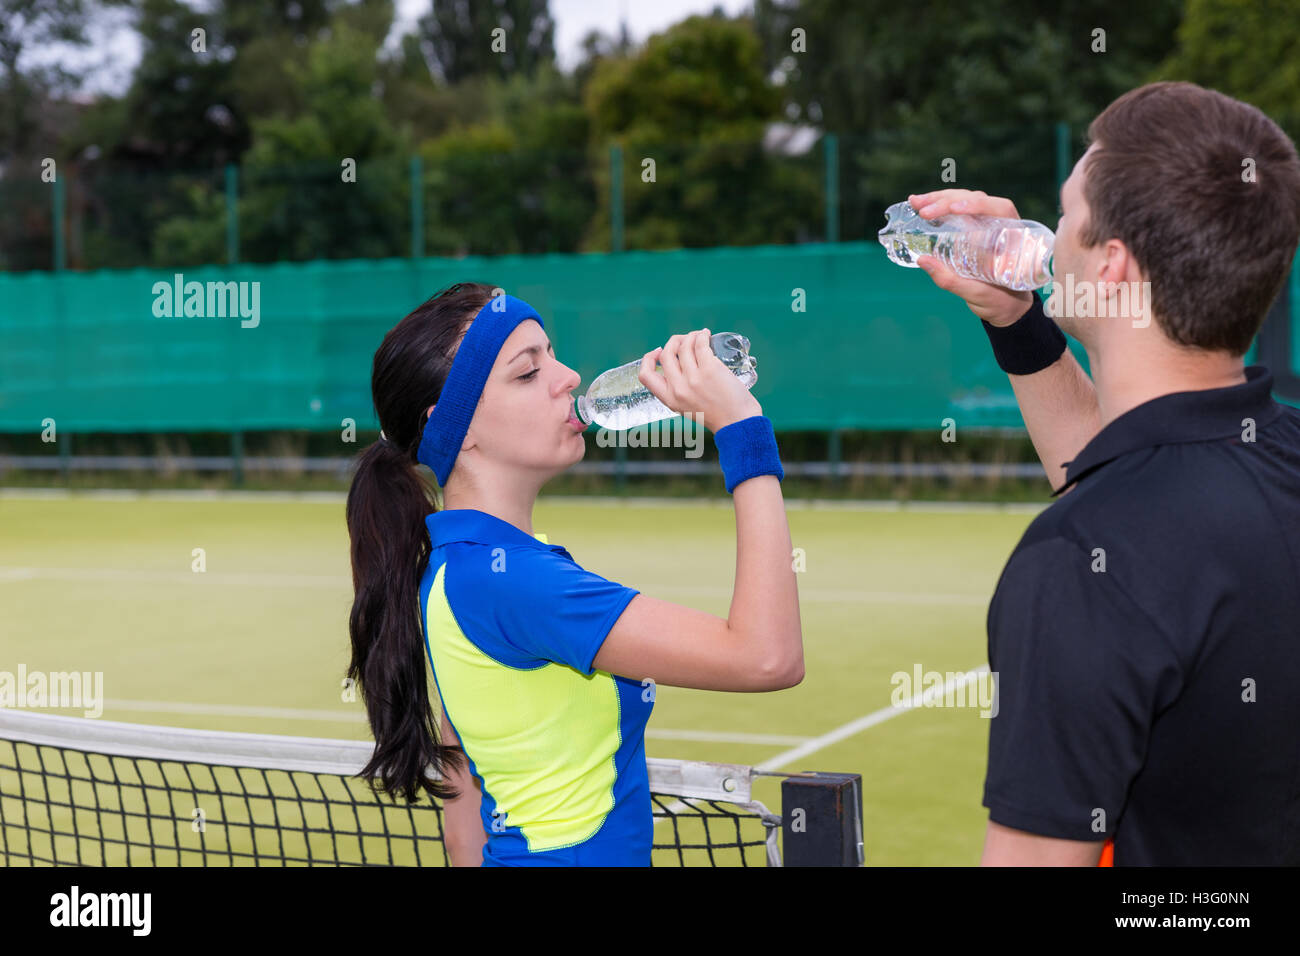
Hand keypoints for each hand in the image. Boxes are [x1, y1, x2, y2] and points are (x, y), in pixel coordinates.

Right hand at [638, 328, 760, 432]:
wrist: (737, 423)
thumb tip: (679, 366)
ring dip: (690, 336)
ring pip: (683, 346)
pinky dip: (702, 336)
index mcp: (670, 399)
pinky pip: (700, 345)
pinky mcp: (709, 369)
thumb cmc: (718, 416)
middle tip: (684, 341)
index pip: (646, 375)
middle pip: (666, 354)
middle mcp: (678, 388)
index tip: (658, 352)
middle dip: (673, 342)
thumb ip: (679, 390)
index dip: (648, 359)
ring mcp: (693, 378)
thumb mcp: (687, 408)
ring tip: (699, 336)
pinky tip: (706, 335)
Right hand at [907, 189, 1033, 327]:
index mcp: (1011, 237)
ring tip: (916, 202)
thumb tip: (922, 260)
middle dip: (948, 200)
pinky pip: (957, 212)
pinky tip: (922, 206)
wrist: (1005, 306)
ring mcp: (985, 225)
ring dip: (939, 199)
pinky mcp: (971, 229)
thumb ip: (950, 279)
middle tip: (923, 210)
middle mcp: (1000, 225)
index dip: (978, 204)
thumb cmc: (999, 300)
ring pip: (965, 201)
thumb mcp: (977, 294)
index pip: (999, 209)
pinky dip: (939, 207)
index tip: (955, 209)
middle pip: (976, 200)